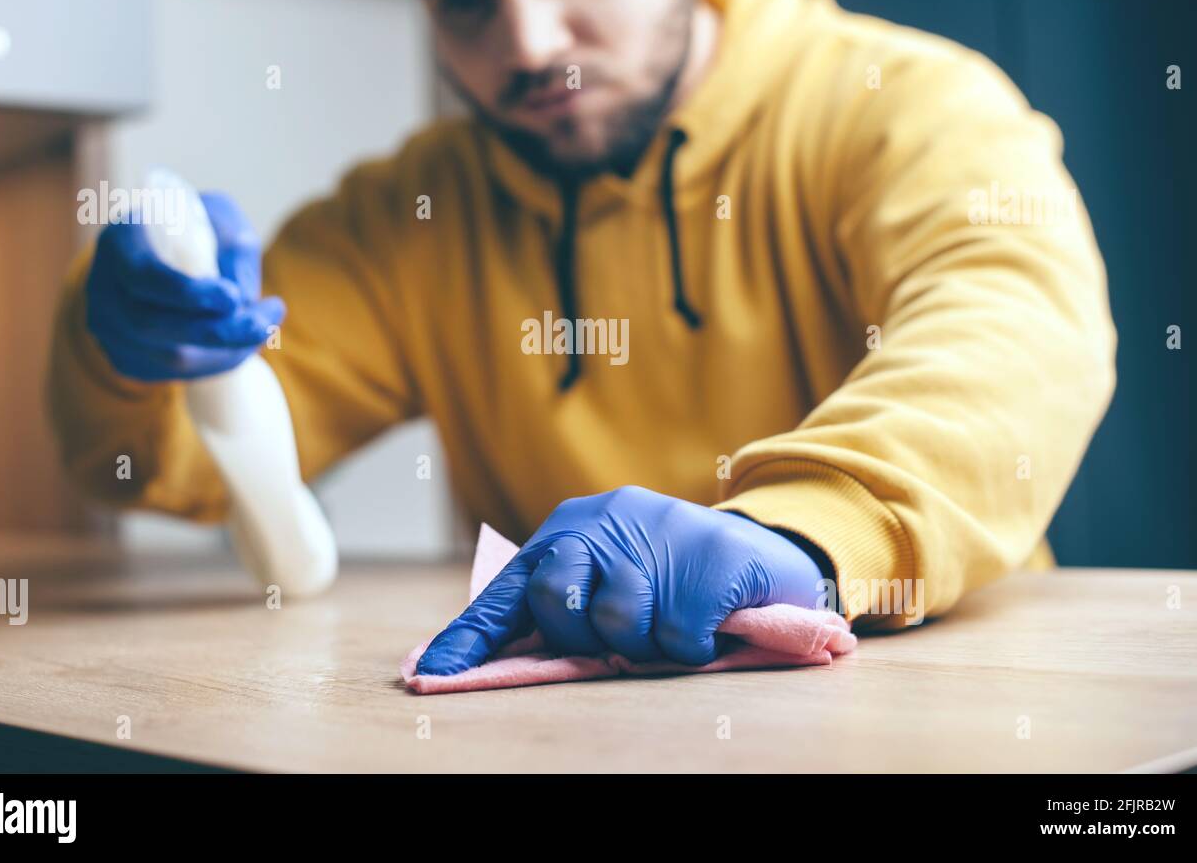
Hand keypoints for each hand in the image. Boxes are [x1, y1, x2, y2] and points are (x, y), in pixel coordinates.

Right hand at [86, 191, 284, 381]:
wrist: (167, 257)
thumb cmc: (198, 229)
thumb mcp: (220, 218)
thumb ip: (234, 247)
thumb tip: (242, 298)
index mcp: (119, 241)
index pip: (143, 275)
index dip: (188, 293)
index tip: (232, 297)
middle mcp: (101, 288)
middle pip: (154, 324)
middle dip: (218, 330)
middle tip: (266, 321)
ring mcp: (109, 328)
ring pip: (170, 358)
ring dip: (228, 350)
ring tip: (264, 325)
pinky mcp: (126, 358)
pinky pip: (175, 374)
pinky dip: (218, 362)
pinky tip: (241, 341)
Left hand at [415, 485, 826, 674]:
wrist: (764, 550)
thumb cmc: (671, 576)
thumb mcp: (607, 577)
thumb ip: (557, 607)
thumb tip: (485, 659)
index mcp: (572, 530)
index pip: (510, 588)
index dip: (471, 637)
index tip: (431, 676)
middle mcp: (608, 520)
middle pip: (555, 599)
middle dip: (579, 634)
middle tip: (618, 635)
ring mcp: (662, 532)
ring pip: (618, 622)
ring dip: (645, 642)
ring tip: (671, 623)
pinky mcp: (713, 558)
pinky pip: (678, 636)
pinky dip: (694, 646)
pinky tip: (711, 623)